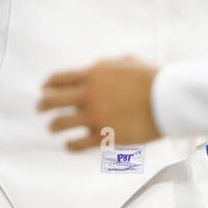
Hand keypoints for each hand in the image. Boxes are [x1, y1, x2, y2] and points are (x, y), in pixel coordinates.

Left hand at [37, 55, 162, 149]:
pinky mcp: (103, 136)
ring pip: (58, 124)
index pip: (57, 79)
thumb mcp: (125, 62)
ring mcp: (94, 117)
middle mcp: (88, 95)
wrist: (167, 99)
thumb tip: (96, 68)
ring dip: (53, 126)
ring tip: (53, 128)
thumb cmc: (150, 79)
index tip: (45, 89)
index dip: (48, 84)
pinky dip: (69, 145)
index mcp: (92, 75)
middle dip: (42, 105)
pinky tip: (69, 145)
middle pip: (50, 101)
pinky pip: (76, 144)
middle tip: (40, 108)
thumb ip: (105, 66)